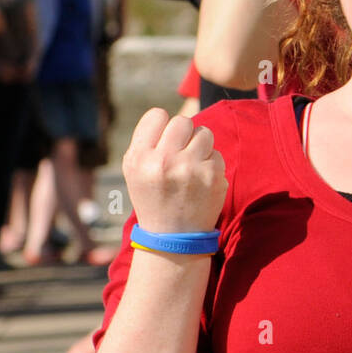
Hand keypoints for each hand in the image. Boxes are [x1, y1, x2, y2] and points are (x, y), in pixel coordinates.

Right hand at [122, 108, 226, 236]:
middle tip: (181, 152)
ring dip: (200, 145)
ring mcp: (190, 168)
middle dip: (184, 134)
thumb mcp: (134, 171)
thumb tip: (169, 116)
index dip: (162, 126)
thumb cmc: (153, 197)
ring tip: (192, 165)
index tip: (164, 141)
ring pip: (204, 132)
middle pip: (183, 121)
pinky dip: (211, 164)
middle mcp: (163, 161)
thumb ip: (147, 141)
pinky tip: (201, 181)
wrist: (173, 237)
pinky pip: (217, 153)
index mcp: (139, 158)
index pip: (157, 115)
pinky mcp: (213, 176)